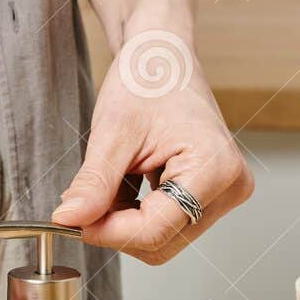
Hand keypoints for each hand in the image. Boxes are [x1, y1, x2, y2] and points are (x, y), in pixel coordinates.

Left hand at [52, 37, 252, 263]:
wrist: (164, 57)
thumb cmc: (148, 79)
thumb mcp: (113, 132)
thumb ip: (94, 184)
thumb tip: (69, 221)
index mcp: (215, 167)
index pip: (156, 229)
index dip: (108, 232)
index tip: (73, 221)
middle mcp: (230, 186)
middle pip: (161, 241)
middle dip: (116, 227)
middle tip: (85, 197)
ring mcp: (224, 193)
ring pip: (162, 239)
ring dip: (125, 221)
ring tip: (114, 177)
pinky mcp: (211, 195)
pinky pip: (168, 225)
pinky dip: (136, 213)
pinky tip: (129, 181)